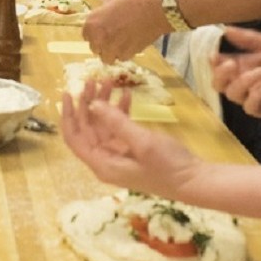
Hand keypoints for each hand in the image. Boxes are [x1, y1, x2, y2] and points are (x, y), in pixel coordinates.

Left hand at [61, 80, 200, 197]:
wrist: (194, 180)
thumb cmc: (167, 165)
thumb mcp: (141, 142)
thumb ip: (116, 122)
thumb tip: (92, 104)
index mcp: (102, 164)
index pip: (74, 138)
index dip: (68, 115)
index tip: (67, 93)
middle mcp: (106, 160)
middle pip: (87, 128)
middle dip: (87, 103)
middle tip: (93, 80)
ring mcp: (119, 154)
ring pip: (103, 124)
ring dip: (104, 104)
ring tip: (110, 81)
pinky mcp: (132, 149)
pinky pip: (119, 127)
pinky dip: (120, 111)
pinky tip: (126, 95)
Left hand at [82, 0, 168, 61]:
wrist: (160, 6)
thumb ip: (106, 1)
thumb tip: (105, 8)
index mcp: (92, 23)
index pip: (86, 34)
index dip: (96, 30)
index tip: (104, 25)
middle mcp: (100, 39)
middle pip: (95, 48)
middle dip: (102, 42)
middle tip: (114, 32)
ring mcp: (114, 48)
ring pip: (108, 57)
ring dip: (113, 50)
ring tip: (123, 39)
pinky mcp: (130, 54)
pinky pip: (123, 57)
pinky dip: (126, 52)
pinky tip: (133, 41)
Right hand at [211, 26, 260, 118]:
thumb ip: (249, 39)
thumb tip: (225, 29)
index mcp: (244, 65)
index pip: (220, 66)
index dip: (213, 61)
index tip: (213, 54)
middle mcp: (246, 82)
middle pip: (220, 84)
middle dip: (220, 74)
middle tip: (230, 64)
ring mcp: (255, 97)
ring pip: (233, 96)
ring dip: (241, 83)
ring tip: (260, 70)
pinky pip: (251, 107)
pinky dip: (254, 95)